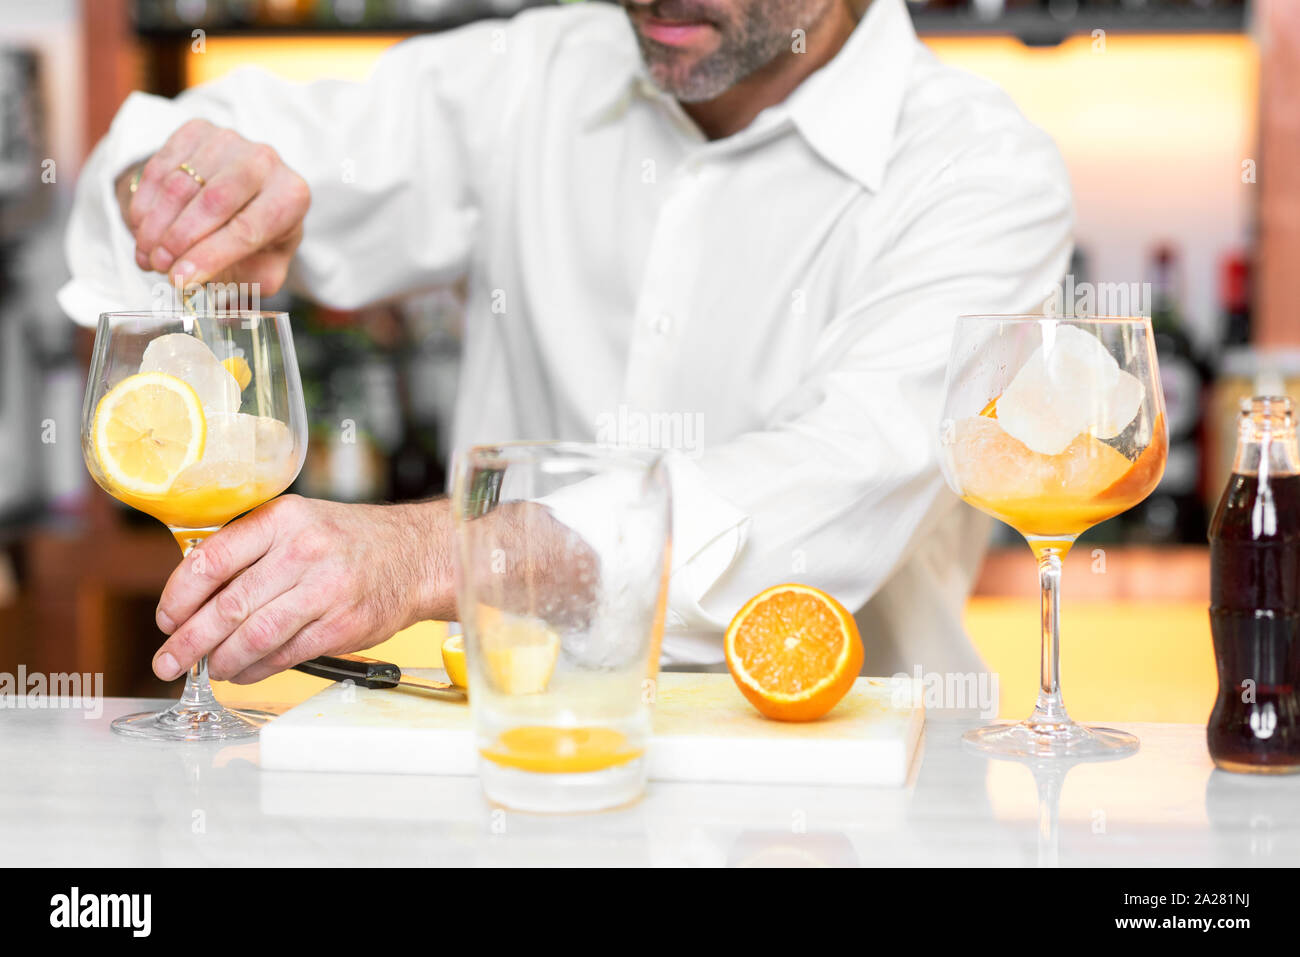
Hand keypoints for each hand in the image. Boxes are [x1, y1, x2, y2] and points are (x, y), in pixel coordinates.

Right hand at [116, 118, 310, 294]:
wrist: (247, 193)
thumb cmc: (258, 238)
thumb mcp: (264, 266)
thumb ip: (244, 283)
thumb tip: (204, 290)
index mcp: (292, 196)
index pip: (246, 229)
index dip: (208, 257)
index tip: (178, 280)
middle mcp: (266, 161)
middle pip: (213, 202)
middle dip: (179, 240)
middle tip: (158, 268)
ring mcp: (230, 140)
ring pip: (181, 183)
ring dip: (156, 225)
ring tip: (146, 255)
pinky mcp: (198, 130)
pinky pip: (161, 165)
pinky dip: (145, 200)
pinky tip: (140, 227)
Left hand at [152, 495, 454, 683]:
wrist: (415, 555)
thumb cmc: (349, 542)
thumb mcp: (299, 523)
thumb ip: (250, 549)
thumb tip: (193, 597)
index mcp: (283, 519)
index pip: (212, 559)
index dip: (178, 596)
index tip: (165, 618)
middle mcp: (304, 550)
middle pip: (229, 604)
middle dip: (189, 641)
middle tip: (167, 660)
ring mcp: (327, 590)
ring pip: (255, 636)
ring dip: (222, 660)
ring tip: (208, 669)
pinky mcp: (343, 625)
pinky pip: (286, 654)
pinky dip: (256, 669)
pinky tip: (243, 672)